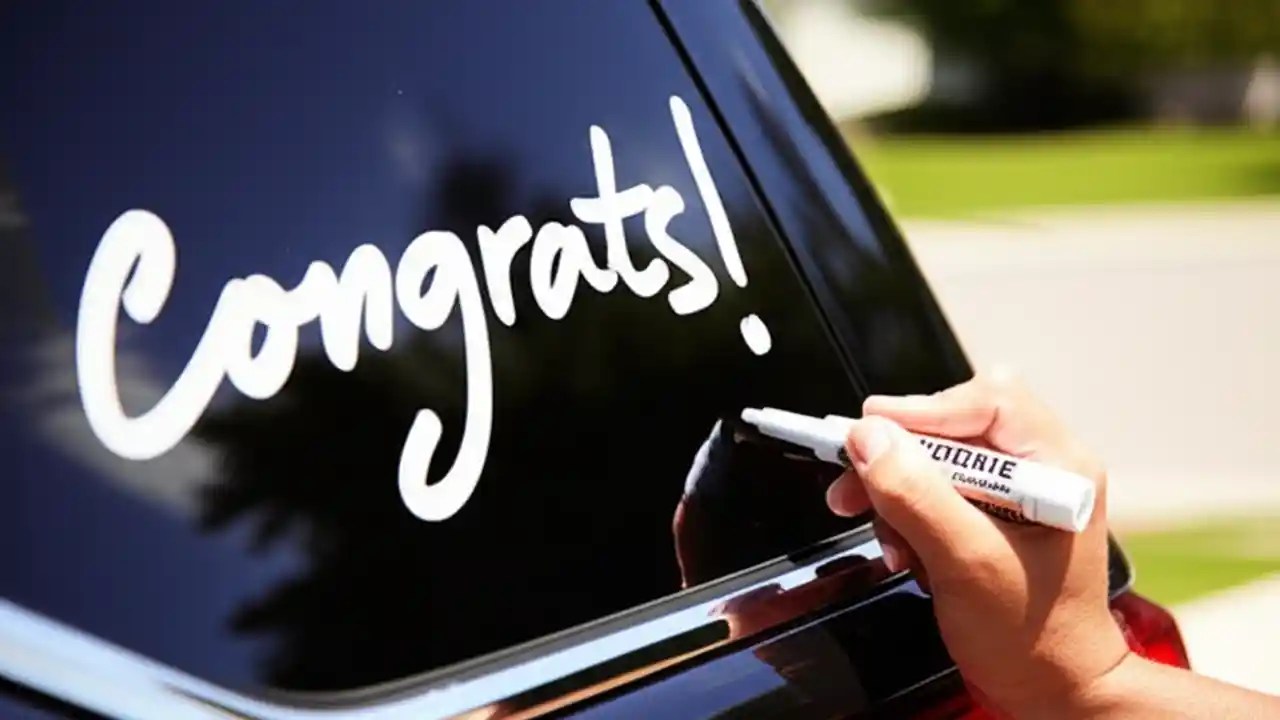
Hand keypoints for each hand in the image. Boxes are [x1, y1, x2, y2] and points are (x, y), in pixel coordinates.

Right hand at [825, 368, 1128, 717]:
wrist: (1051, 687)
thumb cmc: (1033, 636)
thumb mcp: (965, 562)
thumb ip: (917, 496)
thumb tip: (868, 438)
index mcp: (1059, 465)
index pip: (987, 401)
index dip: (922, 411)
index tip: (867, 430)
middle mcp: (1043, 464)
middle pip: (954, 423)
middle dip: (900, 456)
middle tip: (853, 482)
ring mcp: (1018, 487)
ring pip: (937, 453)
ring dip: (897, 490)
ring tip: (885, 534)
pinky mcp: (993, 508)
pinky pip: (935, 485)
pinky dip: (907, 511)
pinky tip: (903, 545)